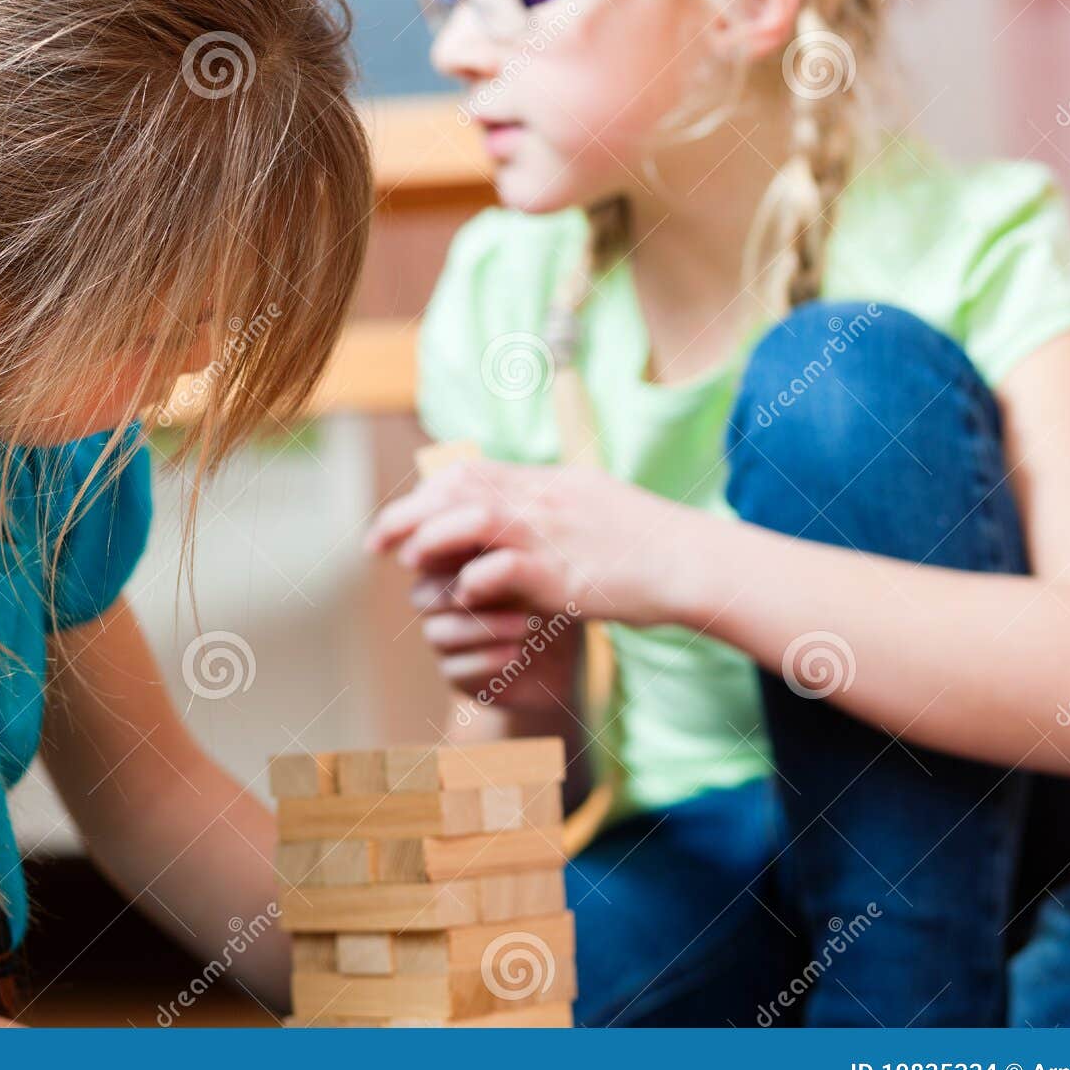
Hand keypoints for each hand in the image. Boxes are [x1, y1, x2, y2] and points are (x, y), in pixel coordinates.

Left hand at [366, 459, 688, 627]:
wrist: (693, 562)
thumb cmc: (647, 544)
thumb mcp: (591, 505)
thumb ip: (547, 505)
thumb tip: (508, 508)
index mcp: (549, 481)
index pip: (471, 472)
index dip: (426, 492)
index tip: (399, 518)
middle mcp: (545, 499)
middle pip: (459, 489)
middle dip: (409, 514)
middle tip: (377, 543)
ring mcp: (554, 534)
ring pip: (472, 520)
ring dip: (432, 540)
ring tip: (409, 563)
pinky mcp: (563, 575)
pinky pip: (501, 572)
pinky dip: (473, 584)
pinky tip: (461, 597)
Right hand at [410, 571, 582, 712]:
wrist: (559, 656)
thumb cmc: (545, 599)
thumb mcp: (533, 573)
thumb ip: (505, 561)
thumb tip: (482, 567)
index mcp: (448, 566)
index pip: (426, 555)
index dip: (444, 554)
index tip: (479, 559)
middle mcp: (438, 603)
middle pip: (422, 594)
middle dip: (466, 591)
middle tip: (512, 590)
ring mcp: (444, 640)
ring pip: (438, 633)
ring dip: (484, 628)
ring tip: (525, 625)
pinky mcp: (456, 674)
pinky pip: (456, 667)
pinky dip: (487, 659)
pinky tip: (516, 652)